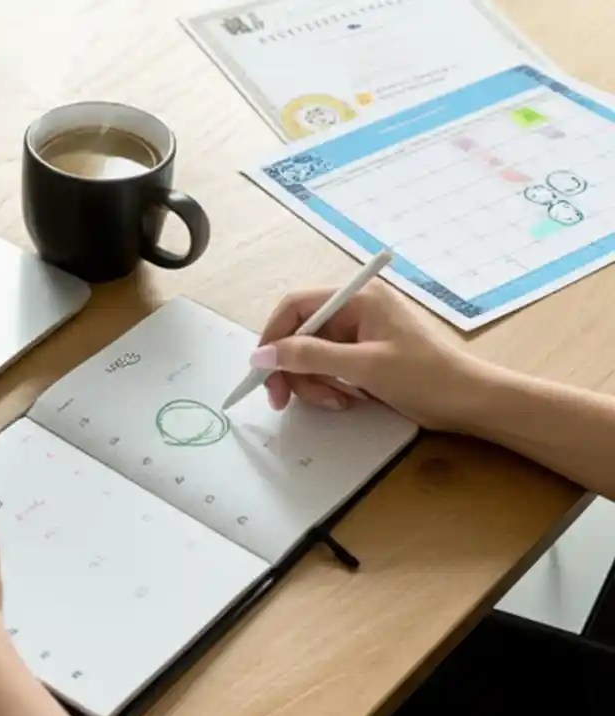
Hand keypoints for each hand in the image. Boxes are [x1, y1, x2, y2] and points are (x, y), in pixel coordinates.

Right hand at [252, 281, 479, 429]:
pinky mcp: (364, 355)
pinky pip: (329, 366)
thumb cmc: (424, 377)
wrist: (470, 402)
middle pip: (300, 333)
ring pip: (311, 354)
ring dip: (313, 382)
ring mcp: (360, 332)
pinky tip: (346, 400)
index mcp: (358, 298)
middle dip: (291, 367)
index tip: (261, 369)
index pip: (296, 306)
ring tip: (335, 402)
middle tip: (282, 400)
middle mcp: (355, 309)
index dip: (272, 336)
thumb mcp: (363, 367)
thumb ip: (309, 357)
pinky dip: (328, 385)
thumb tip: (262, 355)